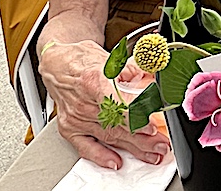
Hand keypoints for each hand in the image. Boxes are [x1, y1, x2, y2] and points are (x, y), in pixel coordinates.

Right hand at [41, 41, 170, 168]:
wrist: (59, 64)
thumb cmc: (85, 60)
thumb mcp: (113, 58)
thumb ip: (137, 68)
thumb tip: (157, 72)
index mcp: (94, 80)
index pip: (116, 104)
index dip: (135, 118)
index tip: (151, 127)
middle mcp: (82, 102)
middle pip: (116, 124)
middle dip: (142, 138)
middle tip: (161, 145)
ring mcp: (75, 117)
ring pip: (108, 136)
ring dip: (131, 148)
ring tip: (152, 154)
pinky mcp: (69, 128)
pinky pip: (85, 146)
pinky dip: (101, 156)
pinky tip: (116, 162)